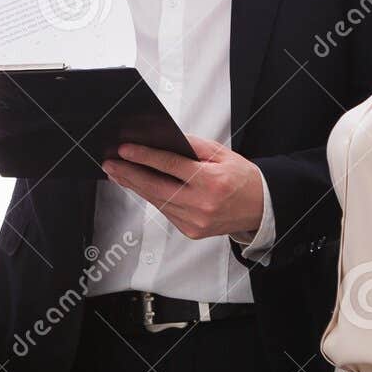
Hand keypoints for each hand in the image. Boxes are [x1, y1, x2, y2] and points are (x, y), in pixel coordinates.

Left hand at [101, 134, 264, 239]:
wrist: (260, 207)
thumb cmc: (241, 178)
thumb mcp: (221, 154)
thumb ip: (192, 146)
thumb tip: (162, 140)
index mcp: (211, 182)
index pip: (170, 167)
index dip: (144, 157)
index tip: (125, 150)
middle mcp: (202, 205)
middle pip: (156, 187)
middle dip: (129, 174)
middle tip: (110, 164)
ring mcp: (195, 221)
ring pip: (157, 201)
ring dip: (135, 186)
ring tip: (118, 173)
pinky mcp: (191, 231)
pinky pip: (165, 211)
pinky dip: (151, 197)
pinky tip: (139, 186)